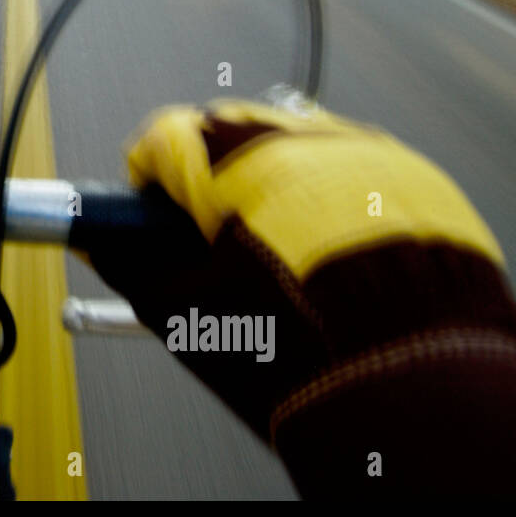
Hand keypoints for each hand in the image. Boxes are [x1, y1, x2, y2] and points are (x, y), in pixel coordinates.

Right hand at [85, 98, 515, 447]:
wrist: (411, 383)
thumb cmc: (294, 350)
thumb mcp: (187, 314)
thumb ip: (131, 268)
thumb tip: (100, 247)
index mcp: (233, 161)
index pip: (164, 136)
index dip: (149, 177)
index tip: (150, 209)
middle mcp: (299, 137)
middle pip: (230, 133)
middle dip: (211, 178)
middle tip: (211, 242)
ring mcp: (363, 151)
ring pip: (294, 147)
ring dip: (272, 185)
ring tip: (277, 257)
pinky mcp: (415, 176)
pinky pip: (351, 170)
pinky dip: (330, 200)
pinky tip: (328, 258)